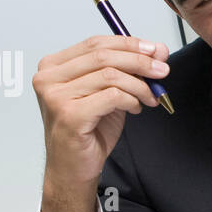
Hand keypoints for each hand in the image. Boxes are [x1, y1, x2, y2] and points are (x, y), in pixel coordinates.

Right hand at [32, 35, 170, 211]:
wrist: (73, 168)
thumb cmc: (88, 131)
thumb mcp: (111, 93)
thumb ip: (129, 70)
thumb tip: (158, 50)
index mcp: (54, 67)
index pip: (95, 43)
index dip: (129, 43)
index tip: (156, 50)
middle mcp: (49, 78)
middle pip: (103, 56)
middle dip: (140, 61)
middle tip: (162, 70)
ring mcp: (56, 97)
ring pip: (110, 76)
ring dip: (139, 85)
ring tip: (151, 97)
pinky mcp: (70, 115)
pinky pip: (112, 96)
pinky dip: (131, 100)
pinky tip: (136, 109)